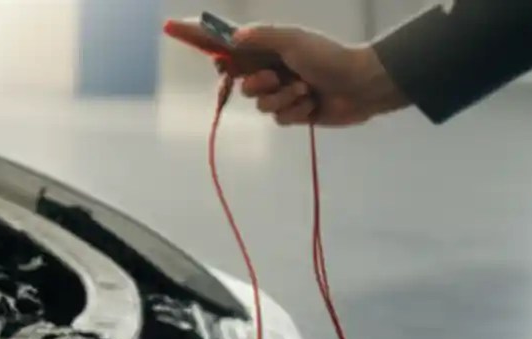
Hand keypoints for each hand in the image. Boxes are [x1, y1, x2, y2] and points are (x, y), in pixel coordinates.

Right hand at [163, 20, 409, 126]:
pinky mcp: (289, 112)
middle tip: (277, 76)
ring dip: (280, 98)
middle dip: (256, 81)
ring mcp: (278, 90)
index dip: (196, 35)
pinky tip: (311, 103)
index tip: (170, 27)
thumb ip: (259, 38)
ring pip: (256, 103)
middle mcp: (267, 66)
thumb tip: (231, 37)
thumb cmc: (329, 57)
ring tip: (303, 89)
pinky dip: (293, 111)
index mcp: (265, 45)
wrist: (362, 86)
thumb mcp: (292, 40)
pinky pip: (276, 118)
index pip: (223, 42)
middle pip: (236, 79)